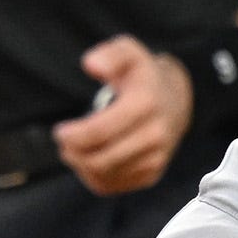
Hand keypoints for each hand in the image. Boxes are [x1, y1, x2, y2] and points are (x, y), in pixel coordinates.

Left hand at [55, 35, 193, 195]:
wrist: (177, 101)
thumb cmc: (144, 77)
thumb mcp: (128, 52)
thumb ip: (109, 55)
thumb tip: (91, 64)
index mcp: (146, 105)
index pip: (99, 132)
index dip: (73, 136)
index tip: (60, 131)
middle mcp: (154, 136)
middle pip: (99, 159)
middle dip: (73, 152)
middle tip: (65, 140)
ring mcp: (154, 159)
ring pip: (102, 176)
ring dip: (80, 164)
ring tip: (75, 148)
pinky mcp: (150, 176)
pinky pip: (111, 186)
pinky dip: (92, 175)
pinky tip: (91, 158)